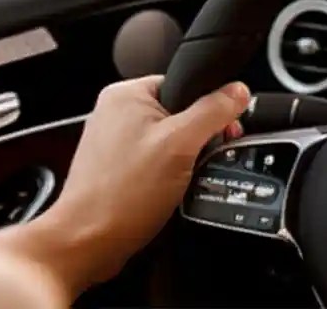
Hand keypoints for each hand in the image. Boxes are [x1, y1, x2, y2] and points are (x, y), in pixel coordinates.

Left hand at [22, 76, 251, 294]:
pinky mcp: (117, 166)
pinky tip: (168, 190)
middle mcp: (116, 112)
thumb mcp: (181, 144)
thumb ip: (213, 112)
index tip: (222, 130)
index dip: (211, 106)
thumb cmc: (121, 194)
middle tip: (201, 159)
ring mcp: (114, 141)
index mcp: (127, 94)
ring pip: (169, 139)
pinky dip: (168, 174)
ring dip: (184, 159)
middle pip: (180, 112)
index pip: (185, 84)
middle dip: (198, 138)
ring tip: (180, 178)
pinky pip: (156, 160)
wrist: (88, 242)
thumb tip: (238, 91)